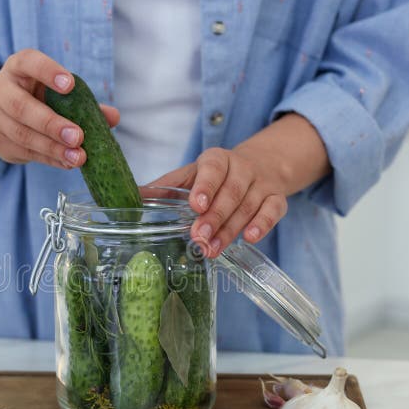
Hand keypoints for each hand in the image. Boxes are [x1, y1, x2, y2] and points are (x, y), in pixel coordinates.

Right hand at [0, 49, 118, 166]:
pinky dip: (50, 159)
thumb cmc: (38, 96)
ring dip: (52, 148)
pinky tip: (68, 162)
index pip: (28, 62)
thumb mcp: (57, 92)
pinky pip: (25, 152)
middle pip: (20, 106)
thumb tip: (112, 117)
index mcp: (17, 68)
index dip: (47, 71)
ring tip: (78, 156)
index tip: (70, 85)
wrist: (2, 113)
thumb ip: (84, 102)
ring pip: (22, 134)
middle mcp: (0, 90)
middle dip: (51, 123)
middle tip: (78, 136)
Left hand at [151, 147, 288, 257]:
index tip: (195, 205)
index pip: (213, 168)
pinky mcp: (277, 198)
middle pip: (231, 192)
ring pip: (248, 205)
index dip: (205, 186)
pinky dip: (263, 224)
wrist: (260, 165)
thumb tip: (132, 197)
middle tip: (199, 237)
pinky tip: (250, 238)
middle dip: (214, 217)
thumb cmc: (215, 176)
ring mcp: (261, 183)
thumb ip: (164, 188)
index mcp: (217, 159)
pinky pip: (274, 210)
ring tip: (212, 249)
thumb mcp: (189, 176)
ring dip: (230, 229)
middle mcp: (242, 168)